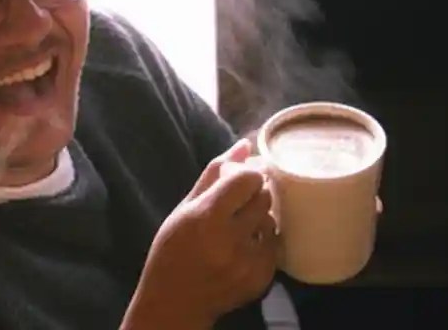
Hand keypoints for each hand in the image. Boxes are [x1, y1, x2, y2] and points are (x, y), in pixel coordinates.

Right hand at [128, 139, 278, 329]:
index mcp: (207, 217)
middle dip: (254, 194)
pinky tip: (243, 246)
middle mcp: (231, 240)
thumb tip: (245, 145)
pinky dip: (264, 241)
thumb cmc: (173, 249)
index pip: (249, 179)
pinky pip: (275, 245)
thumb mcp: (185, 207)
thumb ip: (214, 173)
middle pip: (264, 197)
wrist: (174, 302)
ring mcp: (248, 262)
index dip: (248, 174)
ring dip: (260, 217)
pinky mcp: (261, 279)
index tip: (239, 179)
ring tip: (239, 226)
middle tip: (239, 202)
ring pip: (272, 220)